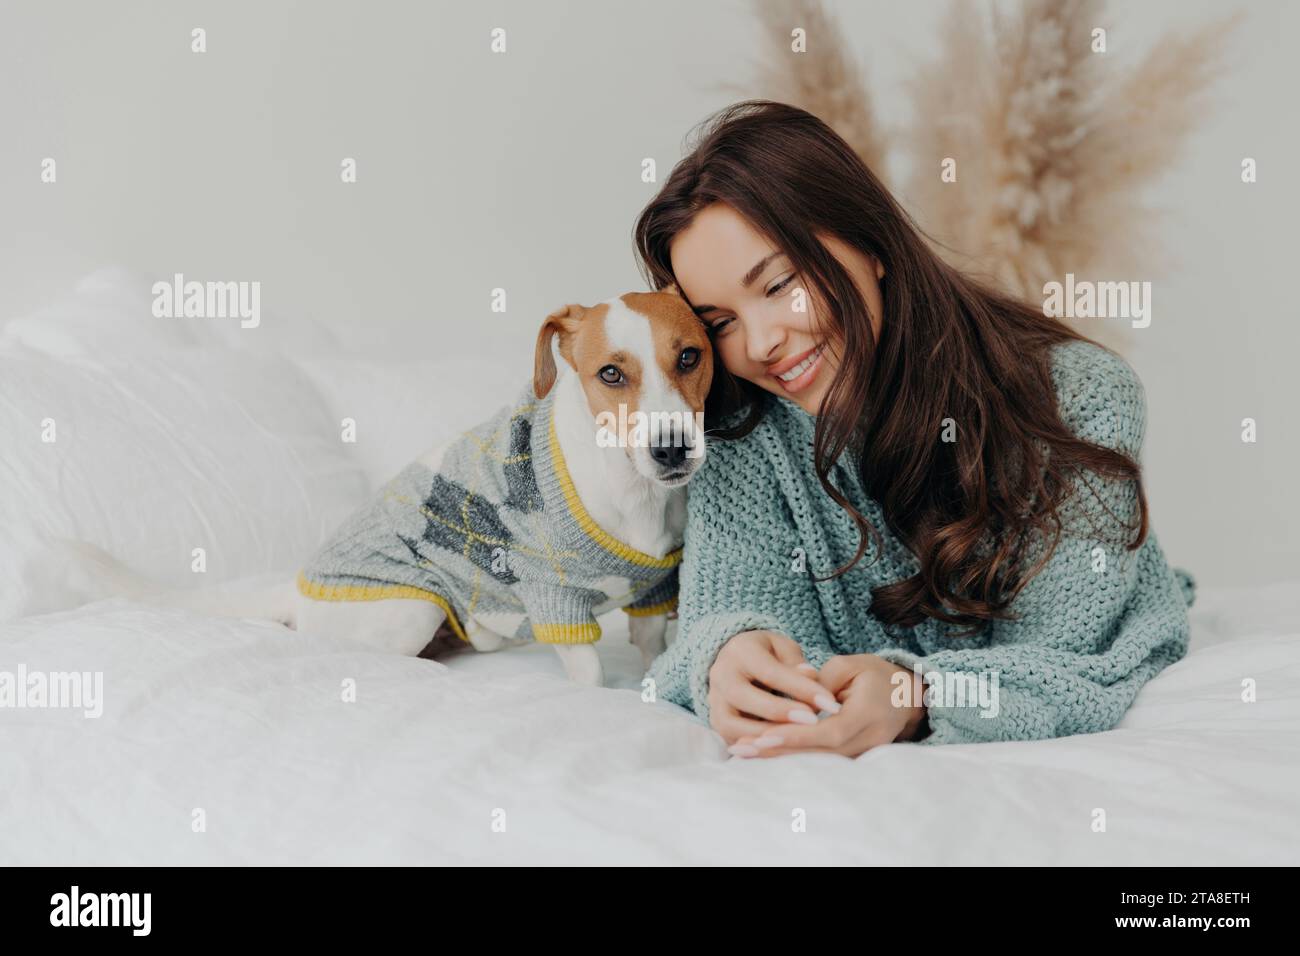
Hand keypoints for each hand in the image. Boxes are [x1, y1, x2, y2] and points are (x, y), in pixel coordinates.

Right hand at [706, 630, 841, 744]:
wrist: (739, 662)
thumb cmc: (769, 655)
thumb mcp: (784, 649)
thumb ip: (796, 664)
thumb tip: (811, 676)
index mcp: (740, 650)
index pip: (770, 671)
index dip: (800, 688)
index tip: (829, 702)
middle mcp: (720, 674)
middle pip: (743, 697)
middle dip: (780, 712)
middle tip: (813, 722)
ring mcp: (714, 700)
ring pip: (732, 724)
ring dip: (765, 734)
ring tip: (798, 740)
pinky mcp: (716, 722)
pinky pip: (732, 739)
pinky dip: (755, 747)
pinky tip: (781, 749)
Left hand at [727, 654, 927, 757]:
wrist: (906, 694)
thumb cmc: (875, 674)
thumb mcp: (849, 666)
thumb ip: (819, 682)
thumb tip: (791, 694)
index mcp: (870, 713)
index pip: (830, 731)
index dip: (797, 736)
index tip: (763, 736)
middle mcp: (872, 739)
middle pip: (822, 754)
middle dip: (780, 753)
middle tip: (741, 749)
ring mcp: (867, 753)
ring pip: (820, 763)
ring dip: (781, 759)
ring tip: (743, 753)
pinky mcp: (857, 758)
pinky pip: (822, 762)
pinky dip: (794, 758)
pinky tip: (763, 755)